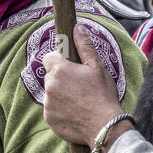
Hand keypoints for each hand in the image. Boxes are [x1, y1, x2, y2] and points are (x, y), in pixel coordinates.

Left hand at [42, 24, 129, 146]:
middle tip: (81, 86)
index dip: (60, 61)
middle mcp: (49, 86)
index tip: (72, 67)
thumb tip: (76, 27)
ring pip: (51, 94)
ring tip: (80, 101)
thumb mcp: (97, 67)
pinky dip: (61, 110)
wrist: (105, 126)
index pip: (49, 57)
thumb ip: (84, 46)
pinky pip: (52, 110)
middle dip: (62, 78)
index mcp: (59, 70)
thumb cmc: (103, 95)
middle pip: (51, 76)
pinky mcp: (49, 119)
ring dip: (61, 95)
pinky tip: (76, 112)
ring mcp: (48, 104)